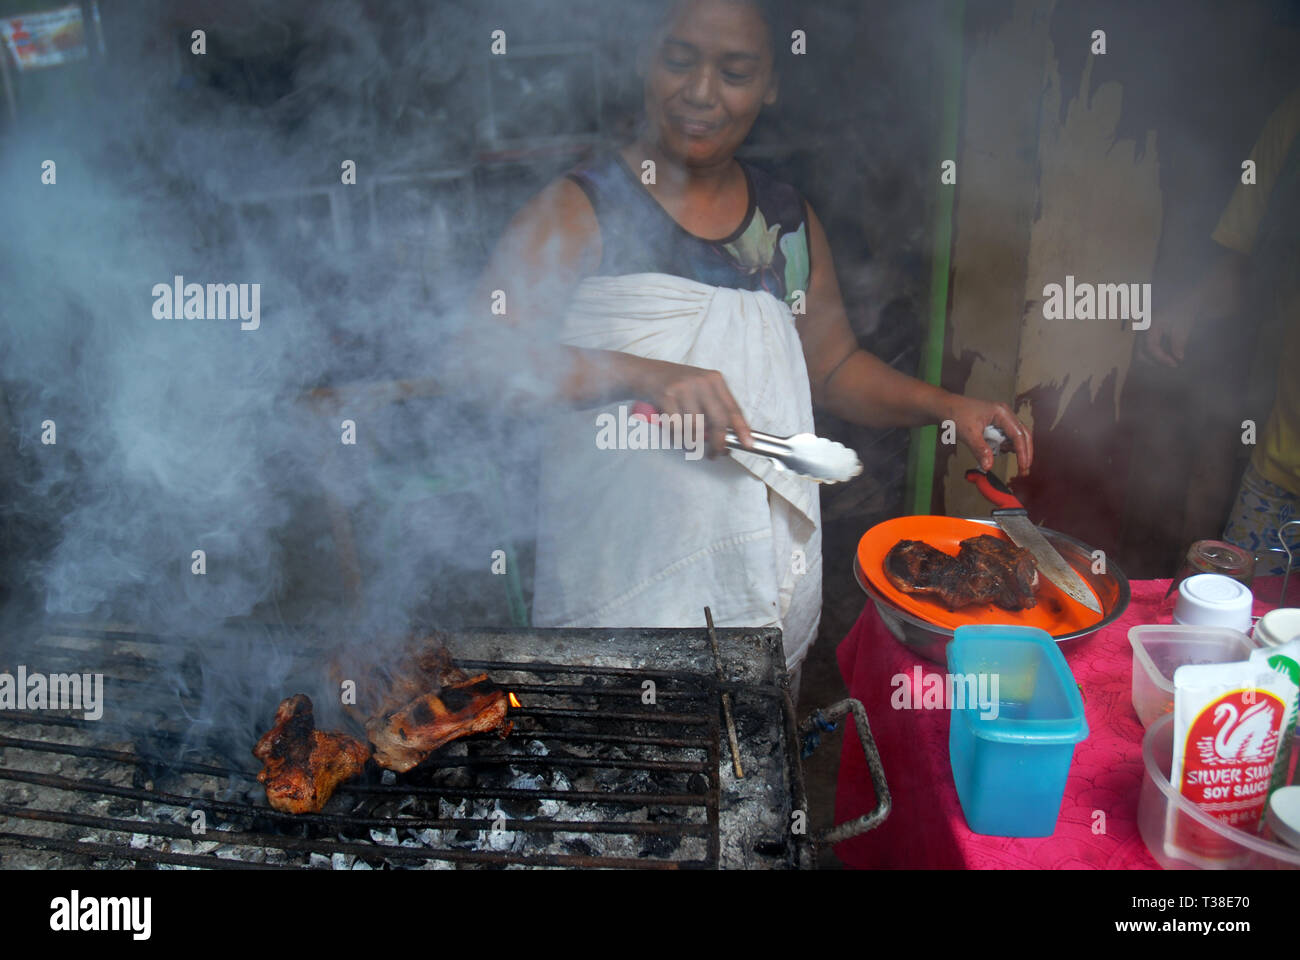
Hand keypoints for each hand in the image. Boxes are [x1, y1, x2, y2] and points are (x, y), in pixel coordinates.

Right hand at [638, 359, 752, 455]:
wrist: (644, 373)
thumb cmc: (674, 385)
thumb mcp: (699, 388)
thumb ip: (714, 407)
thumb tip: (729, 435)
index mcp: (714, 379)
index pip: (733, 408)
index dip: (742, 429)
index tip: (748, 443)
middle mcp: (701, 381)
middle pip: (718, 420)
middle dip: (718, 442)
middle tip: (716, 453)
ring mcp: (683, 388)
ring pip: (696, 428)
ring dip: (694, 443)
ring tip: (690, 444)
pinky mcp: (666, 395)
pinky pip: (677, 427)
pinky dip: (677, 437)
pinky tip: (676, 436)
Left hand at [943, 395, 1031, 472]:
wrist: (945, 407)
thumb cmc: (956, 414)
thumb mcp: (968, 433)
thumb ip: (980, 450)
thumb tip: (989, 466)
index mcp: (1002, 412)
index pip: (1018, 434)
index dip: (1022, 451)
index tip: (1023, 466)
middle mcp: (1005, 414)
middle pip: (1022, 435)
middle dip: (1024, 452)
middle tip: (1023, 470)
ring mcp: (1001, 419)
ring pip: (1015, 437)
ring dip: (1014, 449)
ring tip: (1004, 457)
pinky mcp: (996, 424)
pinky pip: (1005, 438)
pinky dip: (1004, 447)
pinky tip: (997, 451)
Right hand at [1140, 313, 1193, 367]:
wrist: (1184, 298)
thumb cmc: (1183, 310)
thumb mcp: (1182, 326)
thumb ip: (1179, 343)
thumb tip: (1178, 359)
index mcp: (1150, 326)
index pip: (1150, 348)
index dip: (1162, 359)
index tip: (1175, 364)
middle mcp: (1142, 330)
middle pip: (1140, 353)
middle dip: (1154, 362)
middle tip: (1170, 364)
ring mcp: (1142, 331)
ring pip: (1140, 352)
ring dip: (1153, 359)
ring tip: (1169, 359)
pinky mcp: (1145, 333)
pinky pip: (1144, 347)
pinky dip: (1153, 354)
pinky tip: (1166, 353)